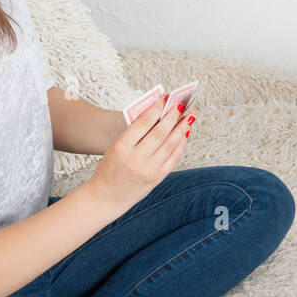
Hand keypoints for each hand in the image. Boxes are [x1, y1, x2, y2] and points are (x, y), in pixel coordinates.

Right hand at [86, 96, 195, 212]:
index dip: (157, 108)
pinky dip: (181, 143)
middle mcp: (136, 159)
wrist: (106, 197)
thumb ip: (135, 133)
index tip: (166, 98)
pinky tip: (185, 133)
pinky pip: (174, 157)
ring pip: (170, 144)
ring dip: (182, 128)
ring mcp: (149, 170)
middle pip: (160, 132)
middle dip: (174, 116)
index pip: (143, 123)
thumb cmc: (109, 168)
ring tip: (190, 116)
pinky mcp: (157, 178)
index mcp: (121, 147)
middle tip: (183, 104)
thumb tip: (158, 114)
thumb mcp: (115, 147)